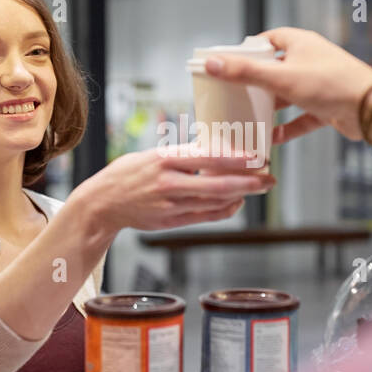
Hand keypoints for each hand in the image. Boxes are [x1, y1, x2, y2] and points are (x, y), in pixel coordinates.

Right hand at [79, 144, 275, 232]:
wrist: (102, 203)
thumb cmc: (128, 174)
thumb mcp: (152, 155)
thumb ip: (181, 155)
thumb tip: (213, 150)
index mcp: (163, 160)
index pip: (205, 158)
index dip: (234, 159)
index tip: (255, 156)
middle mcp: (168, 183)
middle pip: (217, 185)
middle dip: (248, 183)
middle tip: (269, 178)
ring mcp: (169, 205)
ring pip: (214, 202)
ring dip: (241, 196)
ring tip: (259, 188)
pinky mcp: (170, 221)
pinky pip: (205, 217)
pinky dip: (225, 210)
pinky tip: (237, 203)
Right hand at [203, 27, 371, 141]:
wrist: (371, 109)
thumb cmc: (331, 84)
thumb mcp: (281, 77)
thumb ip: (245, 71)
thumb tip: (213, 63)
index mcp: (300, 43)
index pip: (268, 39)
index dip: (248, 50)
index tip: (229, 63)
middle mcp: (309, 60)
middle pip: (275, 69)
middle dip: (256, 83)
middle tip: (235, 94)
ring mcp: (319, 84)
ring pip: (288, 95)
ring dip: (271, 107)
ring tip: (249, 117)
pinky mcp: (326, 106)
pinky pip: (301, 117)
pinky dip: (288, 127)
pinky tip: (273, 138)